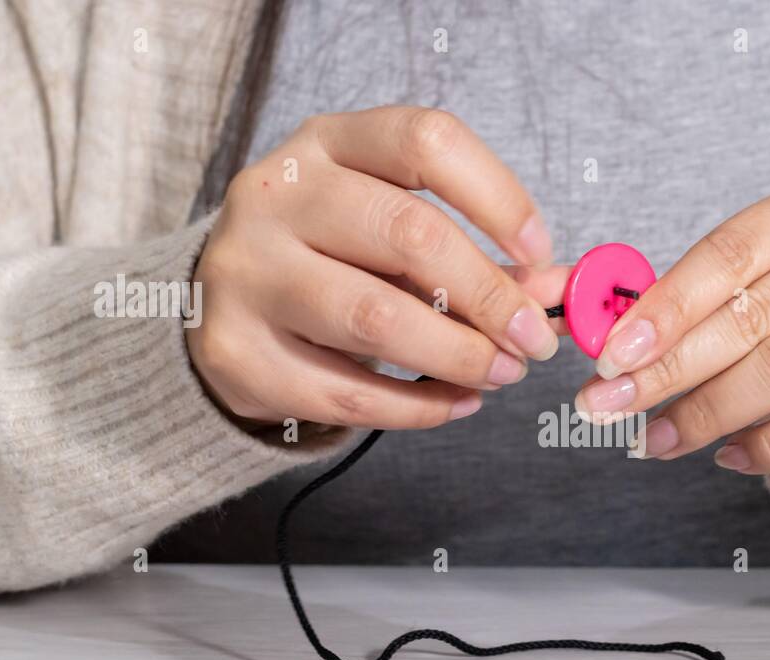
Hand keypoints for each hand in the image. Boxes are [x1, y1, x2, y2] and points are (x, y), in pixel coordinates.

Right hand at [188, 107, 563, 429]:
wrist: (212, 306)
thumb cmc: (328, 257)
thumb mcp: (393, 233)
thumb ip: (478, 256)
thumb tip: (558, 290)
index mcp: (325, 143)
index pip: (425, 141)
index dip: (498, 198)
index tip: (541, 254)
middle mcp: (275, 195)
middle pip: (409, 234)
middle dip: (491, 297)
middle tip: (536, 341)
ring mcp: (245, 273)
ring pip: (375, 319)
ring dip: (459, 356)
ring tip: (502, 373)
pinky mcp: (235, 353)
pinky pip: (345, 393)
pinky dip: (417, 407)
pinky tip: (457, 403)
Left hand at [573, 176, 769, 496]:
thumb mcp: (760, 300)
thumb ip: (695, 311)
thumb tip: (604, 346)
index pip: (732, 251)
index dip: (665, 305)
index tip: (610, 354)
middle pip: (753, 313)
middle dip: (671, 367)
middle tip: (612, 405)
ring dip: (709, 412)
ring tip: (660, 440)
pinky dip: (767, 447)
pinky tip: (730, 456)